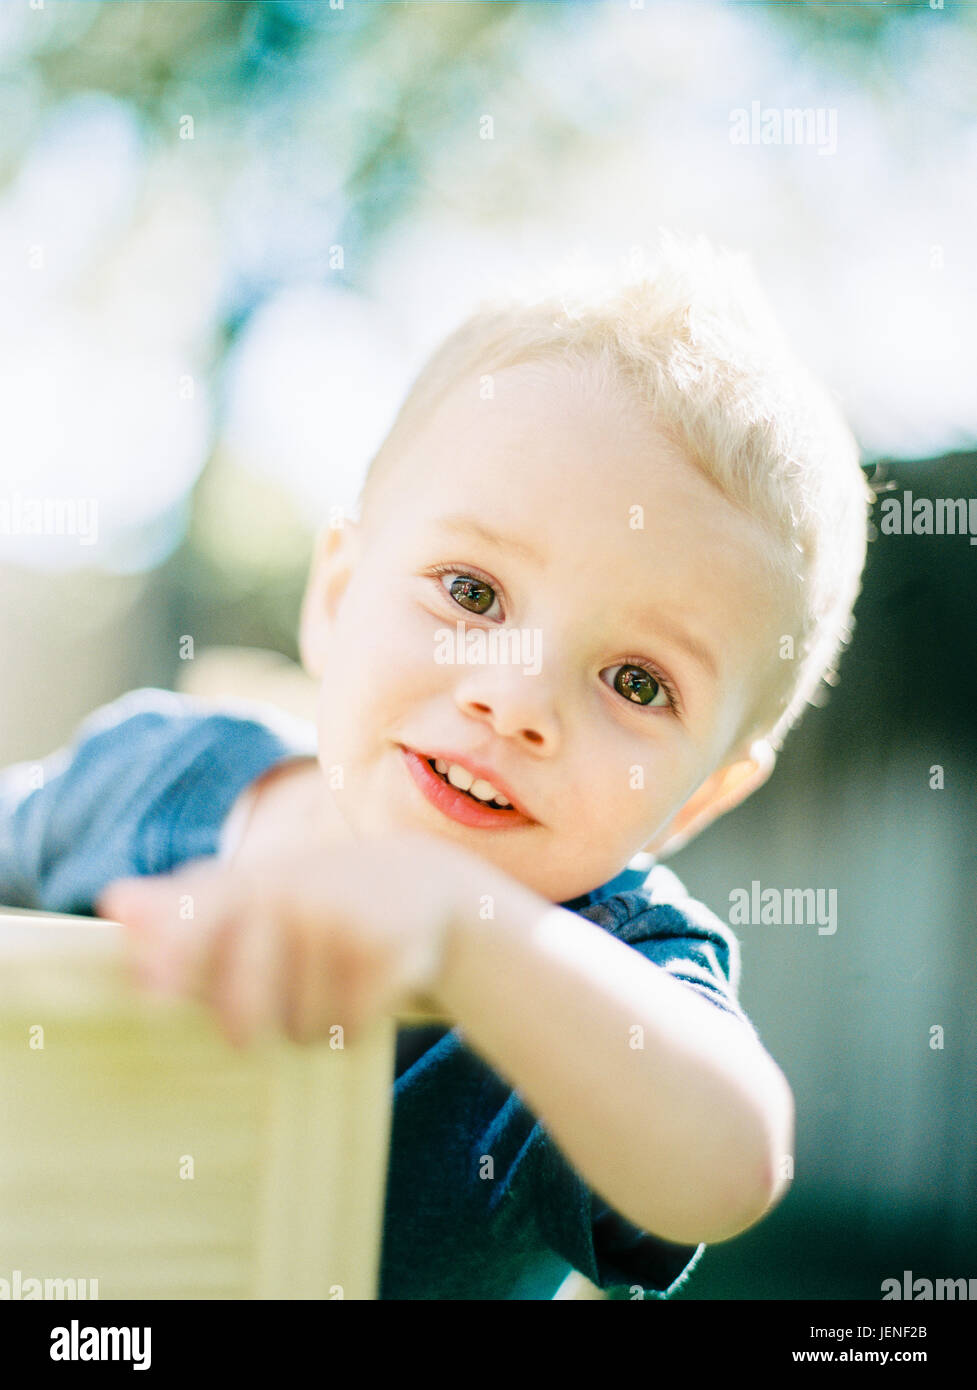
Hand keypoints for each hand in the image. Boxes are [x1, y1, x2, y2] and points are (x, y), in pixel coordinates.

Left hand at [94, 832, 483, 1048]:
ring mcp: (343, 922)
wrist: (420, 883)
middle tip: (261, 1009)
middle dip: (247, 1025)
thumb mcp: (254, 892)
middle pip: (241, 1012)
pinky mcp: (389, 953)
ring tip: (329, 976)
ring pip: (298, 1028)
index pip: (203, 918)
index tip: (147, 983)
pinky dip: (353, 1024)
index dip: (174, 952)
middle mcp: (293, 896)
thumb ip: (182, 905)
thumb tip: (114, 903)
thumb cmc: (313, 901)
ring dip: (309, 1021)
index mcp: (250, 883)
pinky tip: (366, 985)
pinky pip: (348, 1029)